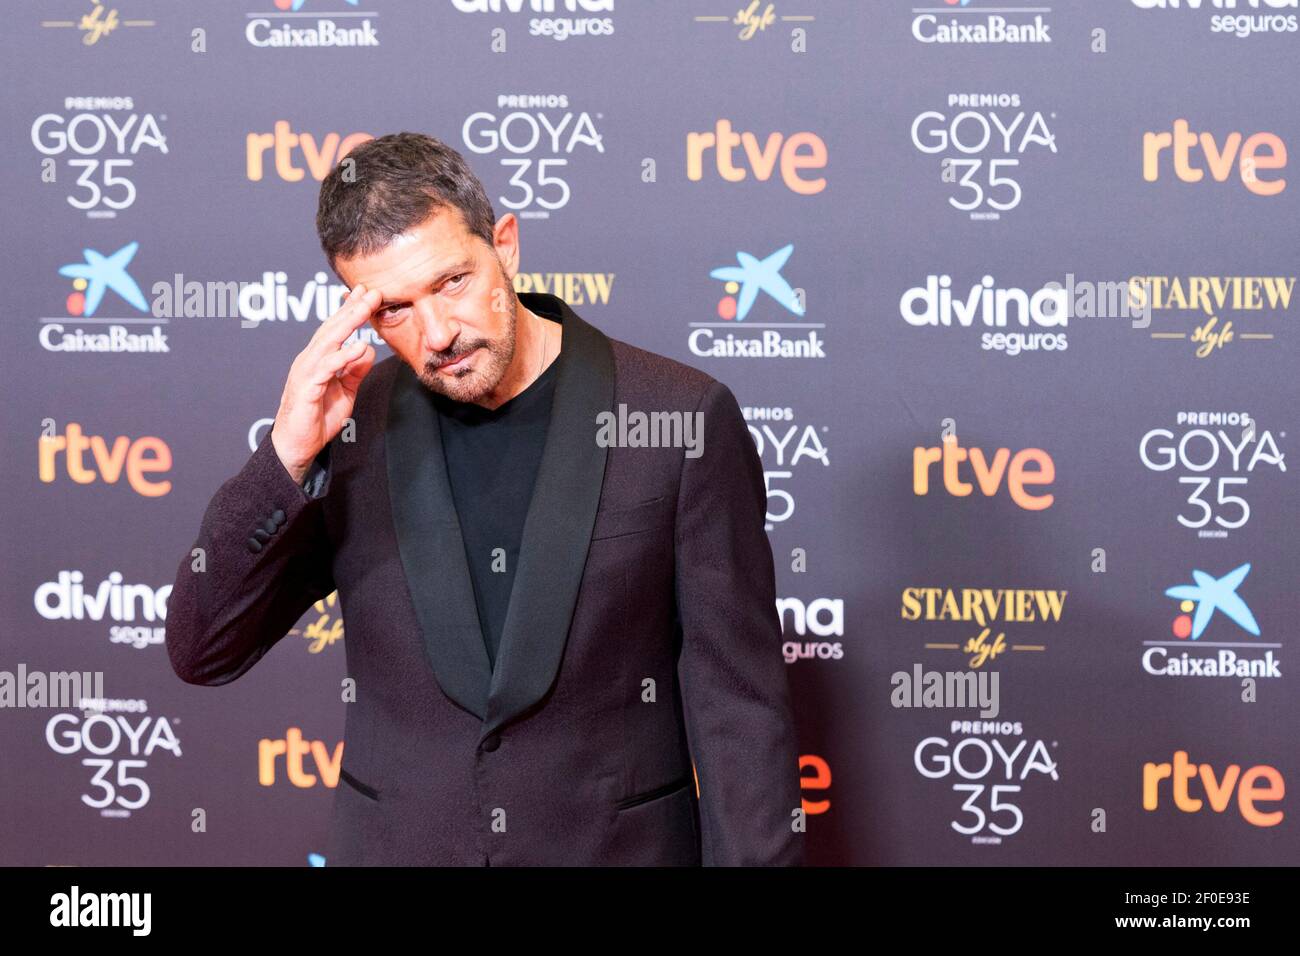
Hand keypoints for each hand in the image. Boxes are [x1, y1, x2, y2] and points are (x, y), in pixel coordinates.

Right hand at [270, 283, 381, 484]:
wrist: (297, 446)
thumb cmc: (318, 417)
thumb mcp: (346, 391)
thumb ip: (355, 371)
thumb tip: (367, 350)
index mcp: (319, 359)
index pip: (336, 329)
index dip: (351, 310)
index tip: (368, 293)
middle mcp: (310, 360)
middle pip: (332, 328)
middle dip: (353, 309)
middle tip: (372, 291)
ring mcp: (306, 372)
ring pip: (328, 342)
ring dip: (348, 323)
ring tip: (366, 307)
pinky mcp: (306, 389)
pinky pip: (326, 369)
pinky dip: (342, 356)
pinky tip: (358, 346)